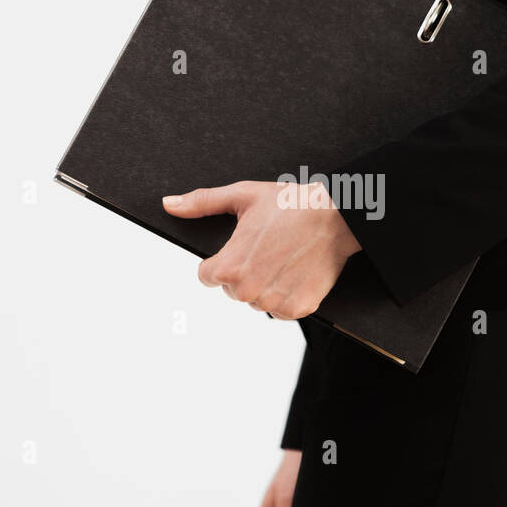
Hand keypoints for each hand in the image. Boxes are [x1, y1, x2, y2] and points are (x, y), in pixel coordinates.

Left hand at [162, 181, 361, 318]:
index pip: (207, 277)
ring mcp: (274, 302)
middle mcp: (248, 291)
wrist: (337, 216)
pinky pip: (280, 310)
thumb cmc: (289, 204)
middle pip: (232, 290)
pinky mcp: (298, 309)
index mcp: (229, 267)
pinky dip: (287, 295)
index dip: (223, 260)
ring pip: (256, 301)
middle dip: (245, 273)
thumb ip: (202, 203)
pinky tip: (296, 272)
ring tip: (284, 258)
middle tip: (268, 249)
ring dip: (266, 286)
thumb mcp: (242, 196)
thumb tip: (169, 205)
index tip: (243, 247)